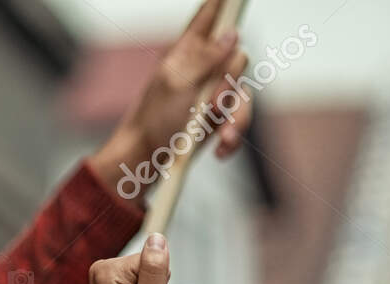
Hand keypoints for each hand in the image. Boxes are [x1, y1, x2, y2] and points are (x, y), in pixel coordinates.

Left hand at [89, 0, 252, 192]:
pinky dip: (232, 136)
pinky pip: (239, 119)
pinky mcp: (218, 118)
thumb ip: (206, 59)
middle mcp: (202, 69)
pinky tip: (220, 149)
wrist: (146, 162)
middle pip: (236, 60)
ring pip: (243, 93)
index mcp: (185, 53)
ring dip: (234, 118)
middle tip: (211, 105)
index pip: (207, 17)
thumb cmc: (152, 123)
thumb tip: (231, 34)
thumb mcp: (177, 85)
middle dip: (228, 86)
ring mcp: (211, 94)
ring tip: (222, 137)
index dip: (220, 4)